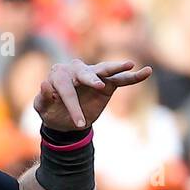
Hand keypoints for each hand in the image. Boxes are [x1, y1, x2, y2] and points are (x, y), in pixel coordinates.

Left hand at [33, 59, 152, 131]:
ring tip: (129, 65)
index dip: (72, 106)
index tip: (80, 124)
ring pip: (103, 70)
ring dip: (115, 68)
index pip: (65, 88)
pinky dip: (133, 76)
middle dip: (91, 80)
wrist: (64, 121)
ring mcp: (92, 75)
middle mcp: (75, 70)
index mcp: (58, 75)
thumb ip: (42, 98)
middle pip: (84, 73)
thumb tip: (45, 84)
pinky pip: (120, 79)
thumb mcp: (43, 109)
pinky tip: (147, 71)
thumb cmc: (51, 112)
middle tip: (98, 87)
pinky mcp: (106, 83)